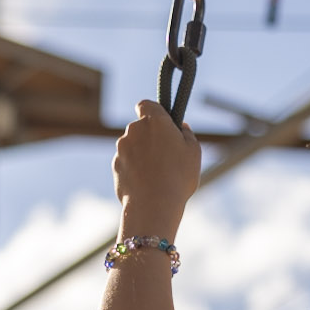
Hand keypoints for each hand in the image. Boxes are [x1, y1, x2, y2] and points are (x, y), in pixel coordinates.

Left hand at [112, 100, 200, 236]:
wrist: (153, 205)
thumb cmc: (178, 177)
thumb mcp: (193, 152)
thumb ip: (187, 134)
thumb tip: (180, 127)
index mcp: (155, 121)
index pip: (146, 104)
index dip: (152, 111)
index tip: (160, 122)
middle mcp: (134, 130)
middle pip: (140, 127)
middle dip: (150, 136)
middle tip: (166, 154)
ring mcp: (122, 148)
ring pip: (132, 145)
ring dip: (141, 153)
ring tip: (158, 173)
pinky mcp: (115, 165)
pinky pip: (126, 162)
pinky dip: (134, 168)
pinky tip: (147, 183)